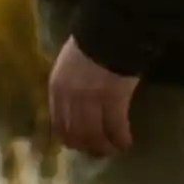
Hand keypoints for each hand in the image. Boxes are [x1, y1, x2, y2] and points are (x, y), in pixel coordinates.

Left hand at [49, 36, 139, 156]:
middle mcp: (70, 98)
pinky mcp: (113, 100)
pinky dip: (121, 139)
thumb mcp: (68, 66)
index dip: (70, 139)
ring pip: (95, 136)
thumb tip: (75, 110)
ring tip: (115, 149)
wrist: (110, 31)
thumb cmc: (90, 45)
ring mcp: (91, 100)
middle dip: (88, 147)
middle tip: (100, 152)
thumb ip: (68, 88)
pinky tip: (126, 142)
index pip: (59, 124)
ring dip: (106, 147)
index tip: (81, 146)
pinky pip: (116, 128)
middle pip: (76, 134)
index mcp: (57, 88)